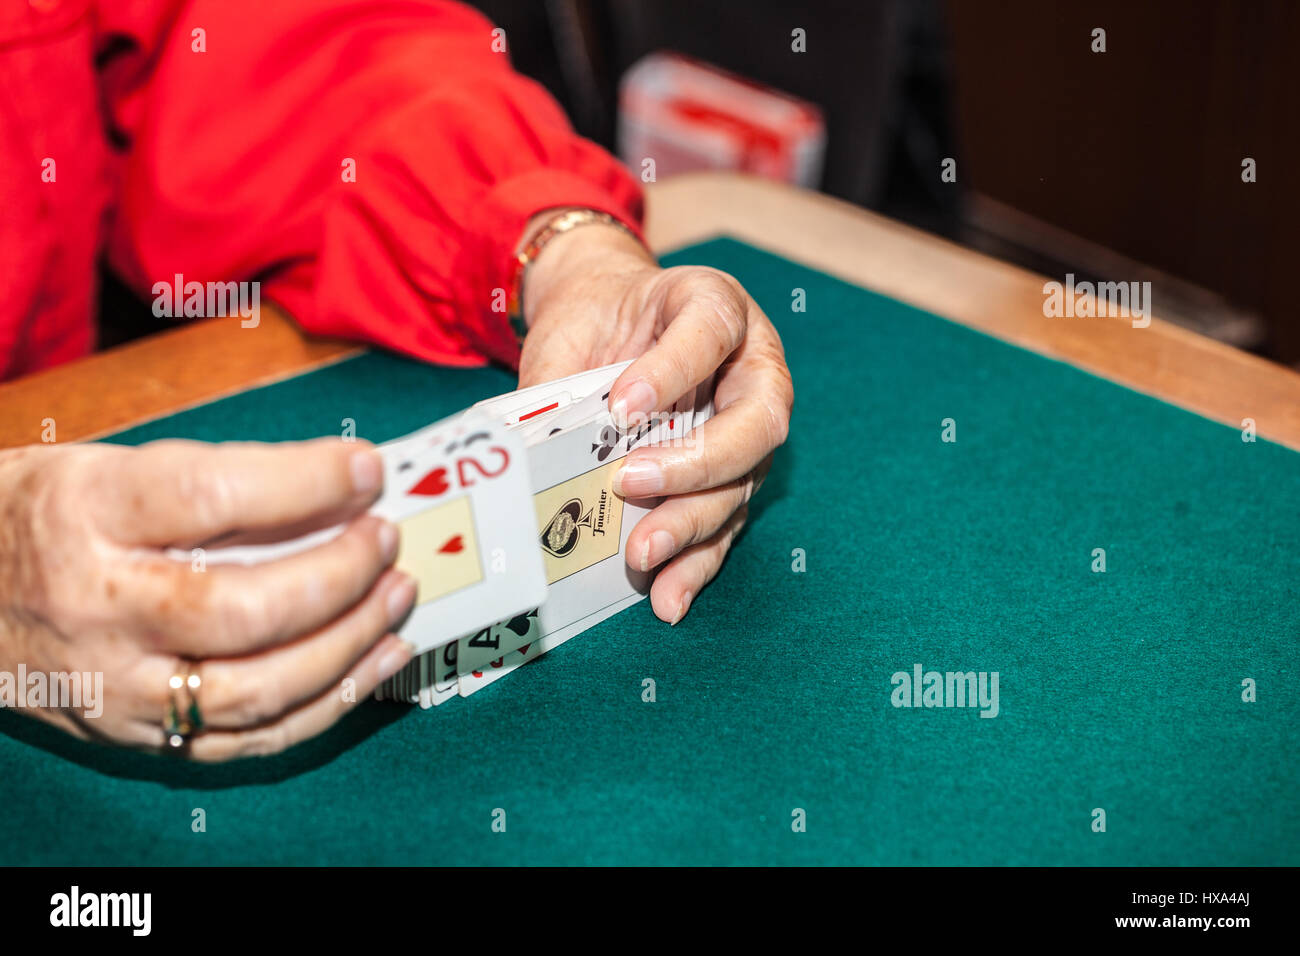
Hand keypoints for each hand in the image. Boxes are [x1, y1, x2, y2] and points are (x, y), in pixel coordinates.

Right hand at [0, 440, 415, 759]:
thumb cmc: (49, 518)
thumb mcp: (112, 469)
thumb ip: (220, 479)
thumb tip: (343, 488)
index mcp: (86, 514)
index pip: (213, 495)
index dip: (306, 482)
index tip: (368, 470)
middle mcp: (98, 606)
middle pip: (243, 609)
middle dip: (339, 575)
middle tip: (385, 540)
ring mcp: (119, 685)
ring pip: (257, 688)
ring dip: (350, 642)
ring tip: (397, 594)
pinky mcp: (140, 735)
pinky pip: (252, 738)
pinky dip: (331, 702)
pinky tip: (378, 658)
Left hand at [518, 217, 792, 622]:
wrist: (610, 319)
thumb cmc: (595, 319)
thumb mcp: (572, 330)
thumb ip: (558, 382)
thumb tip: (522, 456)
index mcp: (716, 304)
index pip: (710, 331)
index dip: (673, 370)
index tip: (623, 406)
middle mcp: (752, 366)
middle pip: (754, 421)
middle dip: (696, 463)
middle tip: (632, 483)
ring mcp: (749, 427)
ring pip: (743, 482)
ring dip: (692, 524)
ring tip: (642, 554)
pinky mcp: (734, 478)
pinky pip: (724, 524)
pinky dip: (695, 562)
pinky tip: (667, 596)